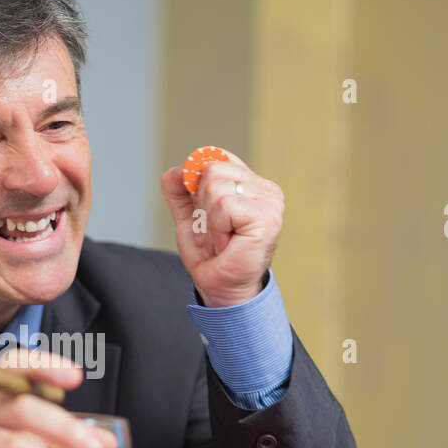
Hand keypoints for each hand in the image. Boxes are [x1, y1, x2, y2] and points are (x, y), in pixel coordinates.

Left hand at [160, 149, 283, 307]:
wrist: (220, 288)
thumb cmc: (211, 257)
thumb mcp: (188, 218)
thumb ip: (180, 192)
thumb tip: (177, 169)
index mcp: (251, 183)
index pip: (214, 159)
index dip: (198, 185)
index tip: (204, 214)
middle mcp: (265, 189)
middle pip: (212, 169)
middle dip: (201, 205)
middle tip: (214, 231)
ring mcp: (269, 201)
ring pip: (216, 186)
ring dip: (209, 221)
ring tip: (221, 240)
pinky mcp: (266, 217)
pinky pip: (225, 205)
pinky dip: (217, 229)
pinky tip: (227, 244)